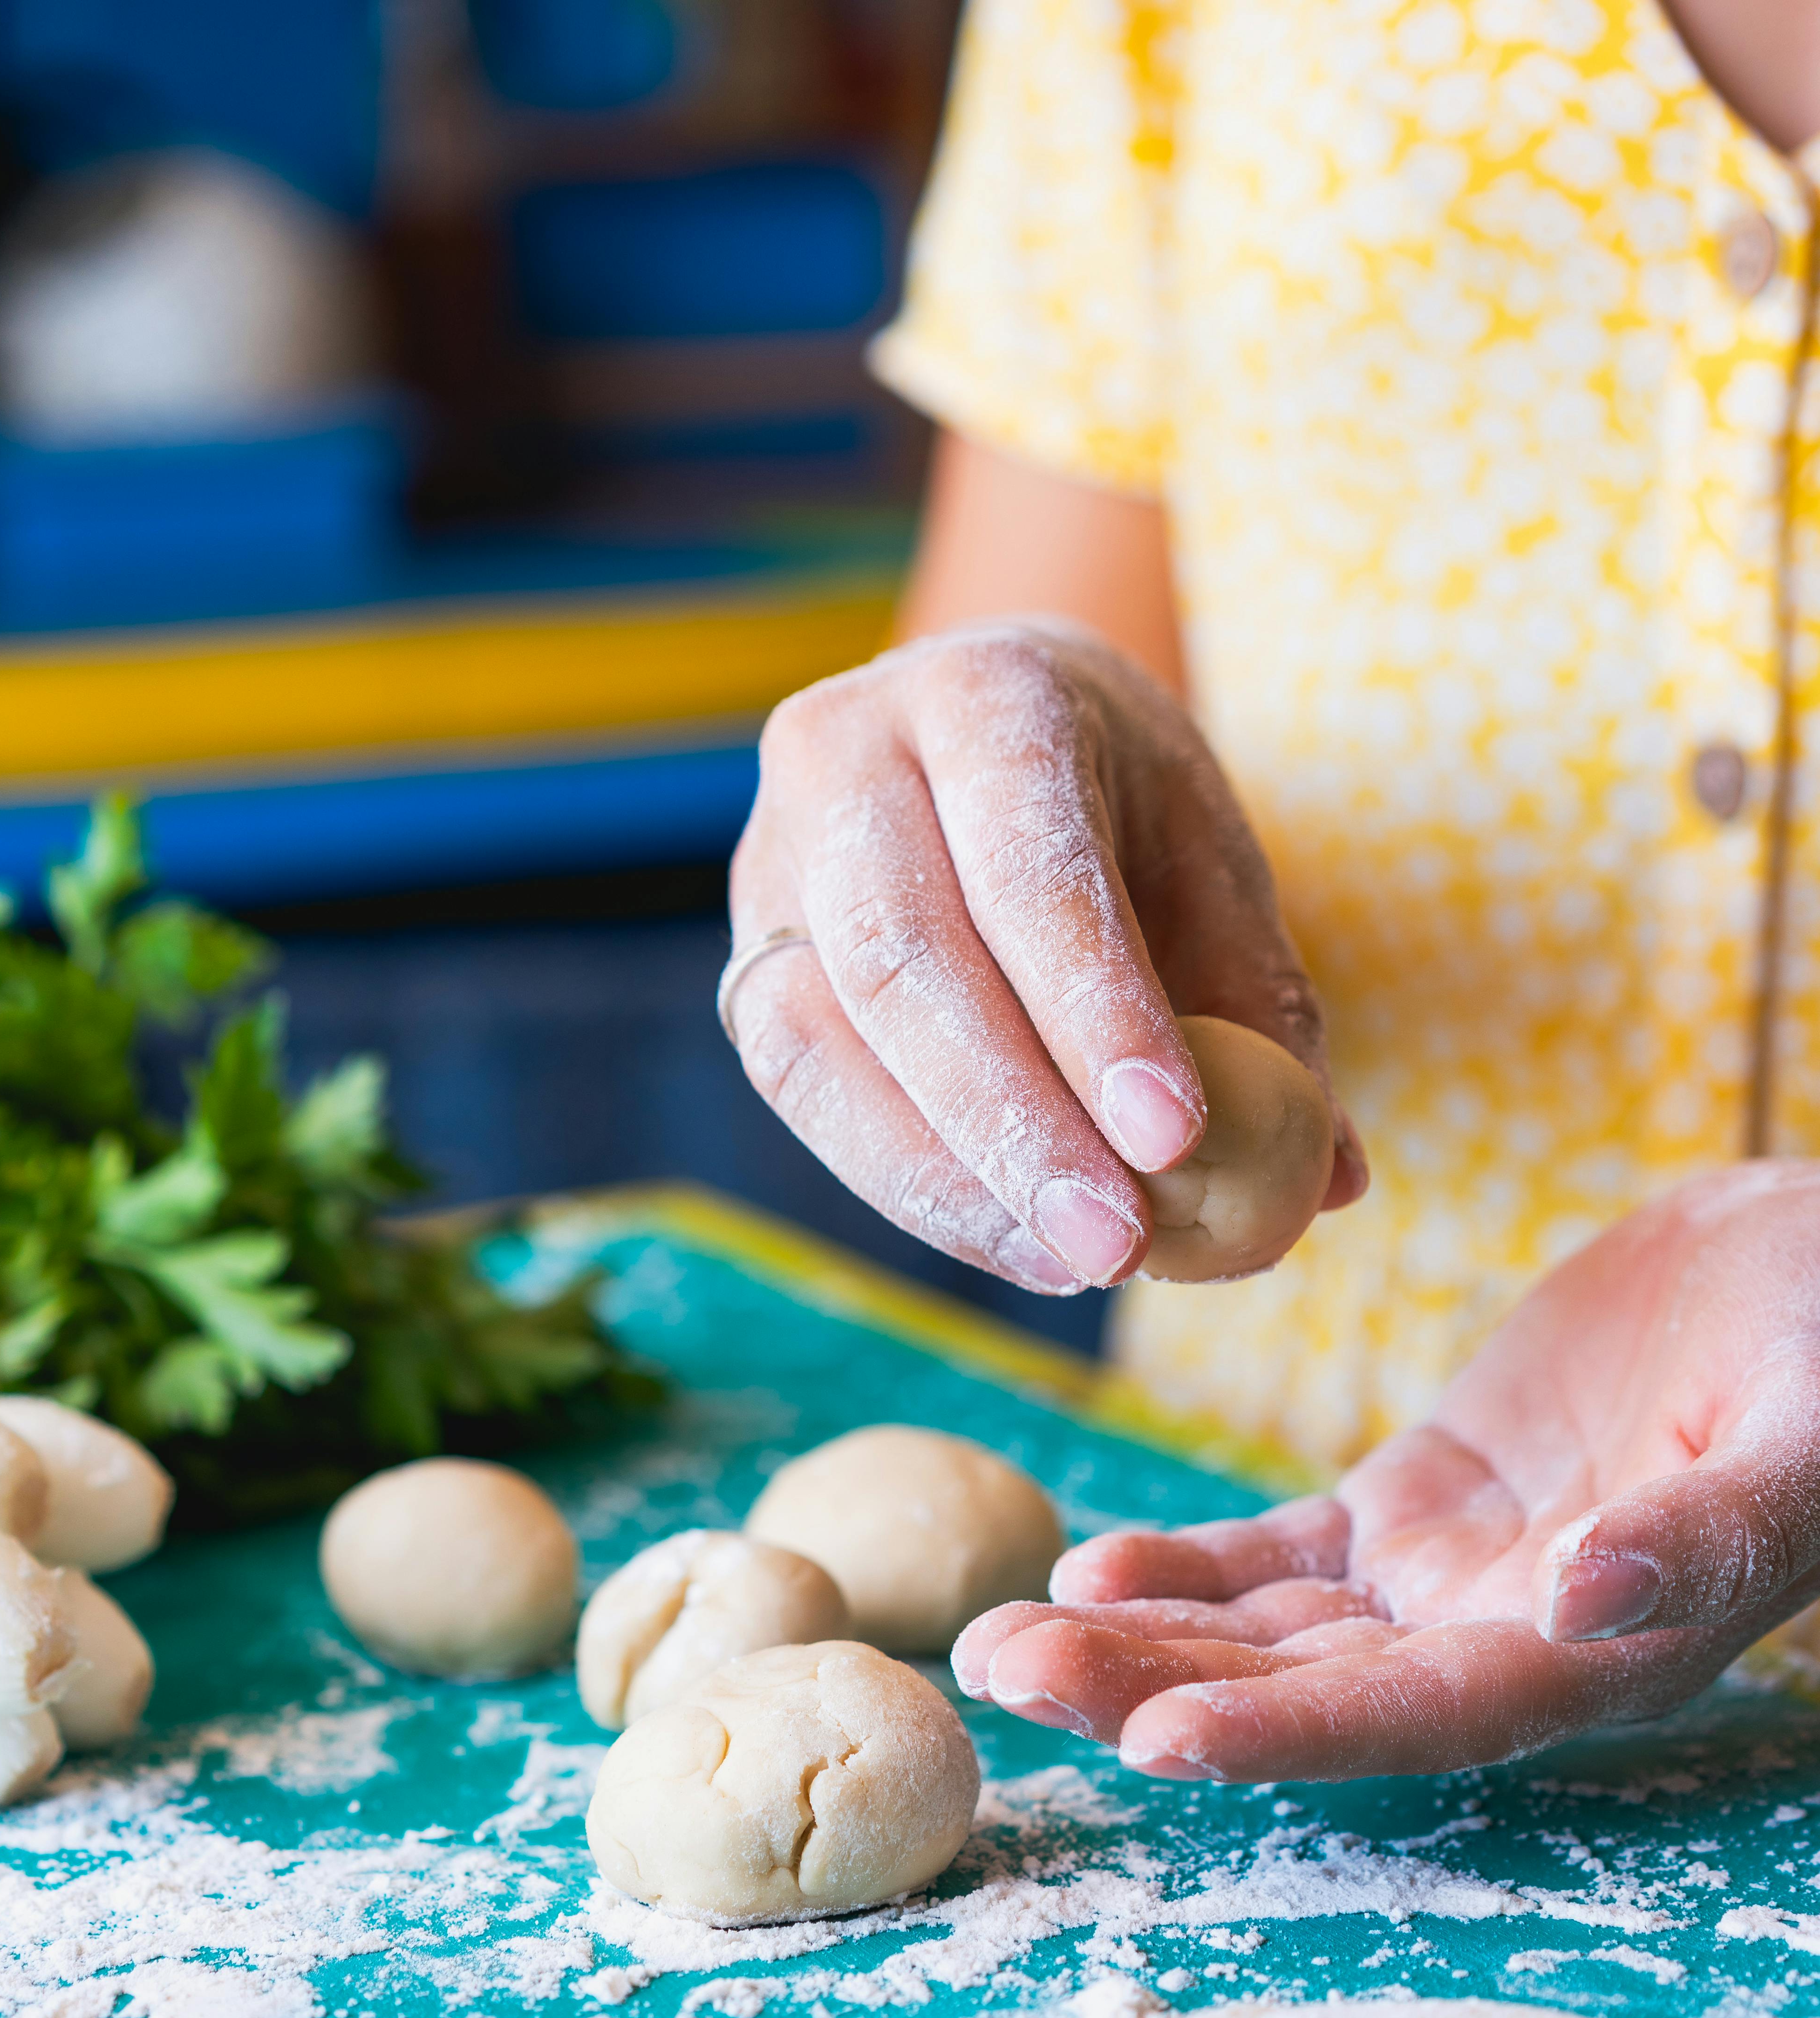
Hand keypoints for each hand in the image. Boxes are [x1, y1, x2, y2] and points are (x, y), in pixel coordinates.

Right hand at [726, 622, 1365, 1293]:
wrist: (990, 740)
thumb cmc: (1120, 809)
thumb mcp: (1210, 864)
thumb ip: (1265, 1009)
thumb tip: (1329, 1181)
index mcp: (982, 695)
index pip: (1027, 865)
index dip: (1094, 1008)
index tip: (1174, 1137)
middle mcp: (844, 757)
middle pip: (903, 958)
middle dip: (1017, 1121)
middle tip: (1121, 1242)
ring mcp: (770, 861)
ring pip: (821, 1040)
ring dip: (952, 1177)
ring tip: (1077, 1262)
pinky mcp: (748, 965)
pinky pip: (807, 1093)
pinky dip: (915, 1185)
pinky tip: (1018, 1244)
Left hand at [956, 1165, 1819, 1776]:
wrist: (1816, 1271)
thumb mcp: (1805, 1438)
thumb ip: (1705, 1538)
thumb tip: (1586, 1599)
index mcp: (1590, 1656)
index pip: (1414, 1718)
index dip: (1286, 1736)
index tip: (1152, 1740)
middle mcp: (1500, 1641)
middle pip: (1302, 1689)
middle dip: (1150, 1689)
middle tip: (999, 1668)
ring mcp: (1448, 1576)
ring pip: (1266, 1628)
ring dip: (1135, 1636)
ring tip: (999, 1632)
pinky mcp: (1416, 1500)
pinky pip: (1280, 1551)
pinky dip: (1186, 1565)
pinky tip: (1085, 1562)